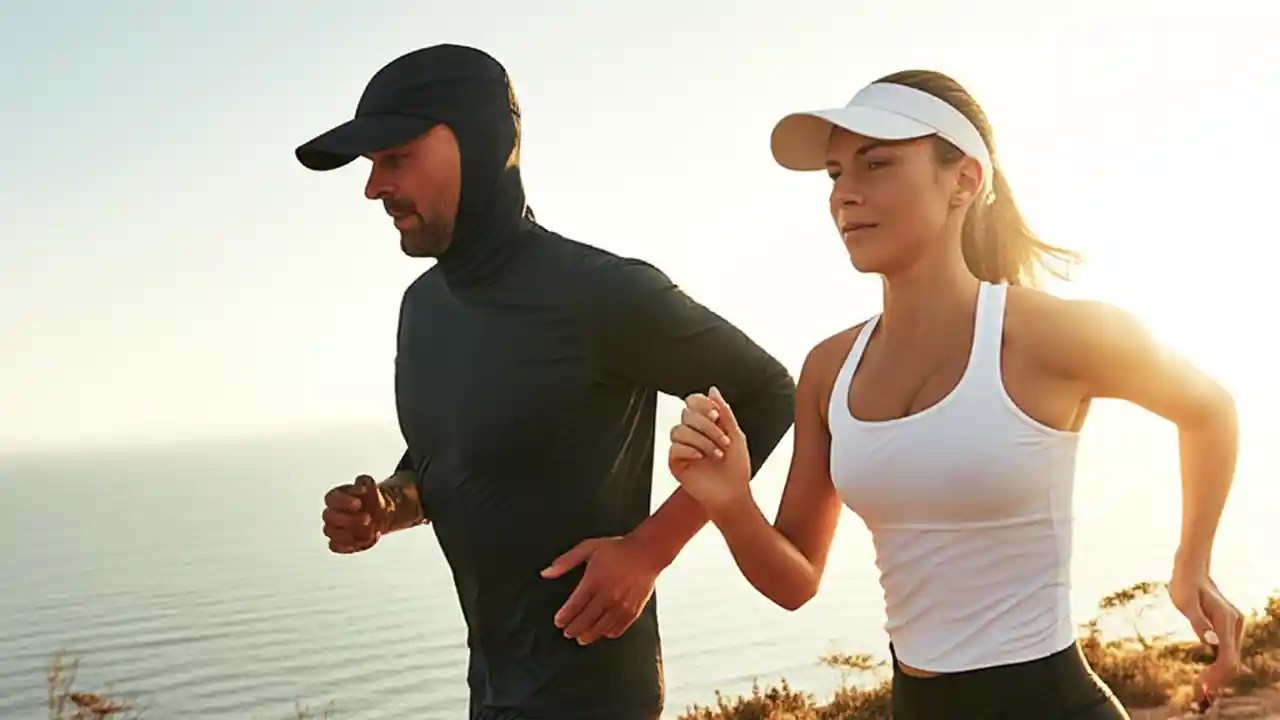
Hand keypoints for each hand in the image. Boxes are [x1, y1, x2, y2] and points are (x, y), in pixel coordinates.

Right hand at [322, 475, 388, 553]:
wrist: (380, 513)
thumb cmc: (371, 498)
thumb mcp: (371, 487)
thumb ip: (366, 483)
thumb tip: (363, 484)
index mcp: (335, 497)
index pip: (331, 499)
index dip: (344, 502)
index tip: (359, 504)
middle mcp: (330, 513)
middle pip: (329, 517)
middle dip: (348, 519)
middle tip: (368, 518)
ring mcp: (332, 528)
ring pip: (330, 533)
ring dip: (349, 534)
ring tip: (371, 530)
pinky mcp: (336, 542)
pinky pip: (335, 547)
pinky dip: (349, 546)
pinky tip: (365, 540)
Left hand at [540, 536, 663, 644]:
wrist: (647, 552)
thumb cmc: (617, 549)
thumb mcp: (588, 548)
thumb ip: (566, 561)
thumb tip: (546, 573)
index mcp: (594, 581)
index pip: (574, 606)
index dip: (564, 617)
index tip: (558, 621)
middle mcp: (607, 596)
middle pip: (585, 620)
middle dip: (573, 629)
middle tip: (567, 632)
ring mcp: (621, 605)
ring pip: (600, 628)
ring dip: (589, 635)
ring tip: (581, 638)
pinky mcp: (633, 610)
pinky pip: (618, 628)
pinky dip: (608, 633)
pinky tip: (603, 632)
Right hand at [667, 386, 750, 515]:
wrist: (732, 494)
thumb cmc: (736, 468)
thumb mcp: (736, 434)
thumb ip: (724, 411)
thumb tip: (712, 390)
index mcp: (706, 423)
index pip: (693, 402)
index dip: (702, 404)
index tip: (716, 415)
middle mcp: (692, 432)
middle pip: (686, 414)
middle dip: (707, 426)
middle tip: (723, 440)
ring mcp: (682, 447)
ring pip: (679, 430)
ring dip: (702, 441)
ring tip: (717, 454)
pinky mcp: (675, 461)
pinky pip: (674, 447)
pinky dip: (690, 450)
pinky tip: (701, 459)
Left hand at [1169, 564, 1243, 706]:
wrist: (1191, 569)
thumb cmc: (1184, 584)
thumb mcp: (1185, 602)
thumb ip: (1198, 622)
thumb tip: (1211, 643)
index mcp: (1226, 621)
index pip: (1227, 657)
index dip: (1217, 675)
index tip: (1203, 688)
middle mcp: (1235, 625)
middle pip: (1232, 661)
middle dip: (1219, 680)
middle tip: (1201, 696)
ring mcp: (1234, 625)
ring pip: (1231, 657)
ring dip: (1220, 675)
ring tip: (1202, 690)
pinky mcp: (1228, 626)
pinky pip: (1227, 650)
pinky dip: (1219, 665)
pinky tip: (1207, 675)